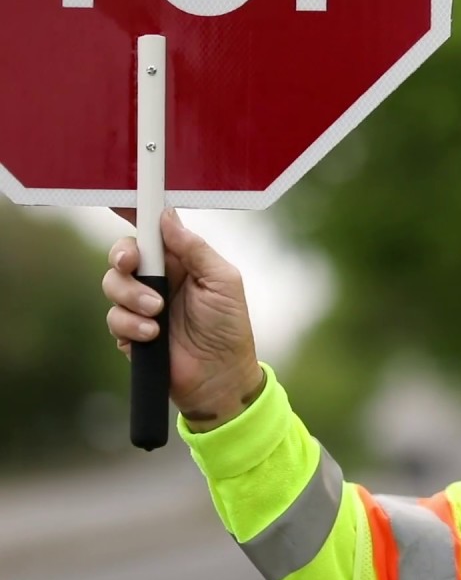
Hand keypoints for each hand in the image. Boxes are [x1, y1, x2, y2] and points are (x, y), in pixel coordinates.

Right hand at [103, 208, 264, 431]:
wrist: (220, 377)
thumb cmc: (229, 327)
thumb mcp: (223, 281)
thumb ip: (195, 249)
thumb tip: (166, 218)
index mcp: (182, 261)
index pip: (153, 231)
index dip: (136, 214)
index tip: (121, 201)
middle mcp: (159, 279)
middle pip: (124, 254)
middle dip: (122, 256)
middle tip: (132, 265)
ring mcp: (142, 304)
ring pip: (112, 284)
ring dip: (132, 297)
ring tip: (158, 314)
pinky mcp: (131, 331)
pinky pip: (114, 318)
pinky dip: (131, 325)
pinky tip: (153, 335)